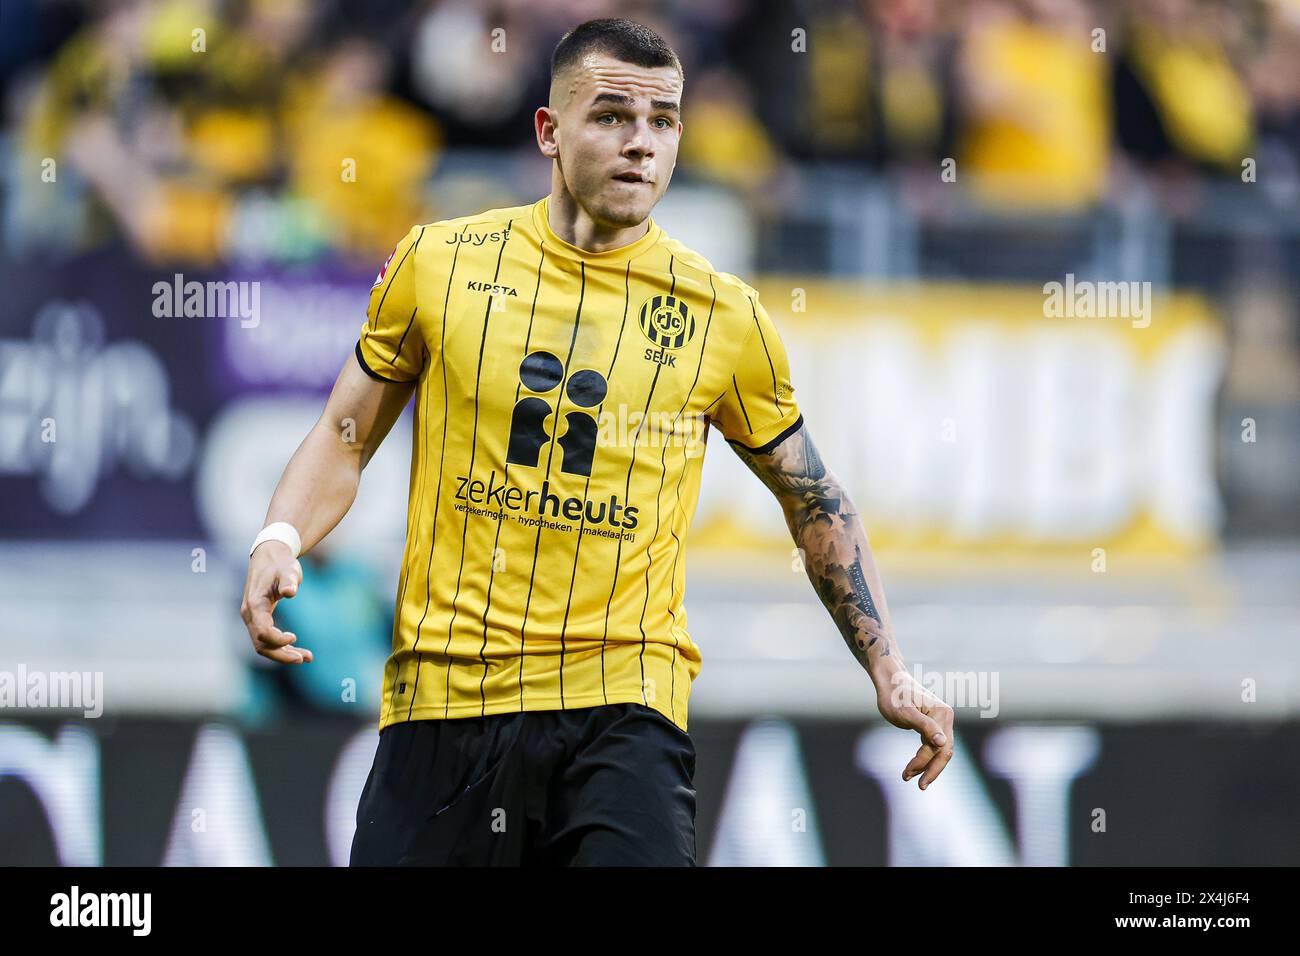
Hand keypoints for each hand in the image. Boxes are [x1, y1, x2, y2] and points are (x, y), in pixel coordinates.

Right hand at [240, 540, 312, 663]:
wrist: (269, 556)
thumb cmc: (280, 564)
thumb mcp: (287, 570)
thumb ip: (288, 581)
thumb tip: (290, 592)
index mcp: (254, 605)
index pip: (262, 631)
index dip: (278, 640)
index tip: (295, 638)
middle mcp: (250, 615)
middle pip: (261, 645)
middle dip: (282, 655)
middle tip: (304, 659)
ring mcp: (253, 619)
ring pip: (264, 646)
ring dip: (283, 654)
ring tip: (306, 658)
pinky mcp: (260, 620)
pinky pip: (268, 640)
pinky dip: (282, 647)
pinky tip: (299, 650)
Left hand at [874, 665, 953, 790]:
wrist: (889, 680)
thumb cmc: (894, 695)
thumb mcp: (905, 713)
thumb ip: (925, 727)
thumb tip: (943, 742)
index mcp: (942, 714)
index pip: (940, 747)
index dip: (927, 765)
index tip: (908, 776)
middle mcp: (945, 717)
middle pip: (944, 751)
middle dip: (931, 769)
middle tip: (918, 786)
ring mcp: (940, 720)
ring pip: (939, 750)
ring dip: (926, 765)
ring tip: (908, 776)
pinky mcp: (933, 723)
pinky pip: (933, 745)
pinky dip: (924, 756)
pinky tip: (914, 766)